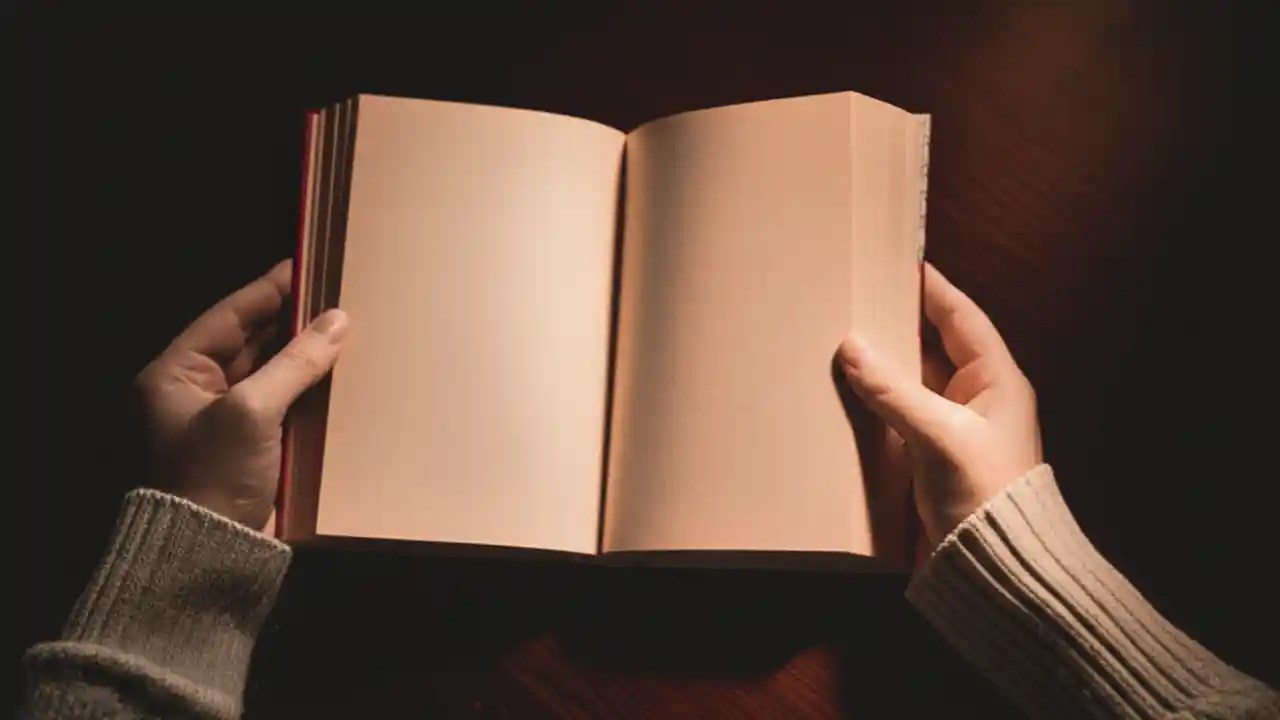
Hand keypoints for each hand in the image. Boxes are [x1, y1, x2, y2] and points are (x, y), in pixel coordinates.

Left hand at [134, 260, 348, 530]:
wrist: (207, 556)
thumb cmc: (214, 474)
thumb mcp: (252, 410)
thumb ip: (294, 362)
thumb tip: (337, 320)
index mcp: (174, 374)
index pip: (227, 316)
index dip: (268, 290)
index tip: (306, 265)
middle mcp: (193, 393)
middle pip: (248, 343)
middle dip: (291, 323)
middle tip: (335, 297)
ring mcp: (221, 423)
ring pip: (267, 375)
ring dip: (303, 357)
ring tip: (344, 330)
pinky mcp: (247, 450)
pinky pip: (280, 406)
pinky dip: (306, 390)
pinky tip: (338, 376)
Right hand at [837, 262, 1041, 549]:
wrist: (993, 566)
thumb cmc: (983, 493)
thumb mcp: (939, 435)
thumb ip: (893, 390)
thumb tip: (852, 344)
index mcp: (997, 381)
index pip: (963, 317)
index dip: (934, 288)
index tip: (902, 260)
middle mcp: (979, 399)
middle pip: (935, 346)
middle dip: (900, 324)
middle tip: (862, 296)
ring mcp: (955, 429)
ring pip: (915, 381)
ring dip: (884, 365)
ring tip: (844, 338)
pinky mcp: (932, 457)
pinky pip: (901, 415)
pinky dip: (877, 401)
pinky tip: (846, 393)